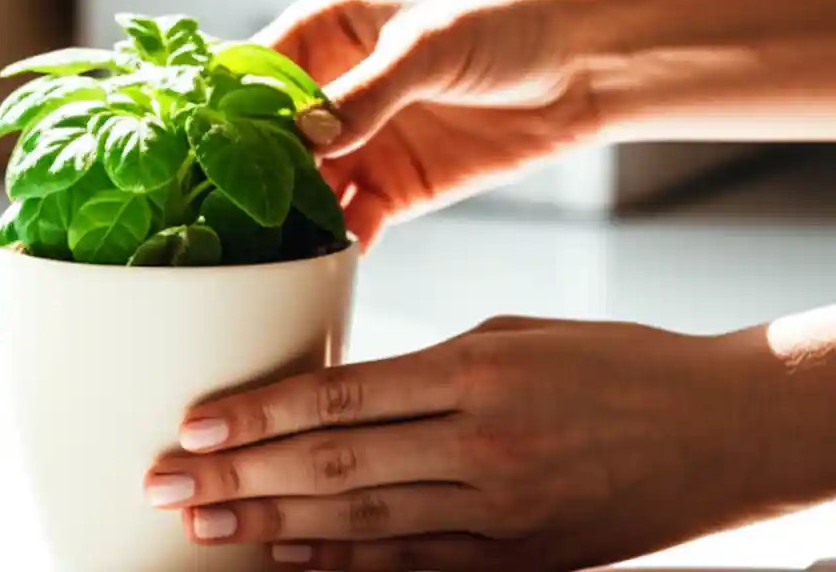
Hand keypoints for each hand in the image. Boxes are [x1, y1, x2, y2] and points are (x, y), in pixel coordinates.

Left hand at [144, 317, 779, 570]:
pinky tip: (289, 560)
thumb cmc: (612, 365)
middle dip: (237, 475)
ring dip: (271, 526)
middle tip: (164, 481)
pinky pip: (417, 565)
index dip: (258, 413)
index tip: (193, 422)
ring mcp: (499, 510)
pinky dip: (345, 565)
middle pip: (332, 465)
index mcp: (475, 369)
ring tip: (203, 524)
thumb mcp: (512, 334)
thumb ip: (424, 370)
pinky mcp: (519, 557)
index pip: (340, 395)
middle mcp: (480, 443)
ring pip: (362, 523)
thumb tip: (337, 397)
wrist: (718, 427)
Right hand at [261, 0, 604, 246]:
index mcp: (324, 34)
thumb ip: (367, 92)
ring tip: (268, 251)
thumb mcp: (430, 45)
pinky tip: (323, 264)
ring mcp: (358, 145)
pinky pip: (350, 223)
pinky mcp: (392, 190)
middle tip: (232, 214)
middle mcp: (329, 92)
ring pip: (303, 190)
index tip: (209, 149)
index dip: (228, 109)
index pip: (252, 73)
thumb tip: (307, 134)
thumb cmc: (507, 26)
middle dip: (251, 177)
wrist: (584, 69)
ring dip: (289, 219)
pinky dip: (337, 244)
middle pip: (269, 142)